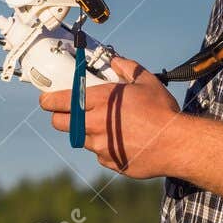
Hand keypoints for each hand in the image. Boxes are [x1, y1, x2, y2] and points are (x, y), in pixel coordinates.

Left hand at [39, 54, 183, 177]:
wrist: (176, 144)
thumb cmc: (162, 111)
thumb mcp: (146, 81)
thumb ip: (126, 68)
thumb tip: (115, 60)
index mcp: (101, 100)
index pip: (59, 101)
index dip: (48, 100)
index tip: (46, 99)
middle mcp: (95, 123)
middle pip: (60, 123)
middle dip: (59, 116)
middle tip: (69, 112)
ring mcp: (101, 146)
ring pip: (80, 138)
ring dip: (86, 131)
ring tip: (106, 125)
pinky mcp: (110, 162)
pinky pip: (99, 154)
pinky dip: (104, 147)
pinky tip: (121, 140)